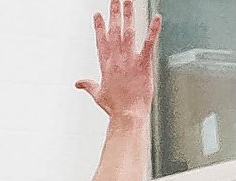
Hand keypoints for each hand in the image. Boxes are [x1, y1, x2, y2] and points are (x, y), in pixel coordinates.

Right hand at [77, 1, 160, 119]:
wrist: (128, 114)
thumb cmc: (115, 107)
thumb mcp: (98, 95)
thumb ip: (88, 85)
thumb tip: (78, 84)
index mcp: (106, 64)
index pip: (101, 40)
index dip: (99, 26)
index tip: (98, 15)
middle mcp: (117, 58)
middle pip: (114, 30)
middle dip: (114, 13)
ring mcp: (129, 59)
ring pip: (128, 31)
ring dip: (129, 14)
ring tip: (128, 1)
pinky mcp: (143, 63)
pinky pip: (149, 43)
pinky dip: (153, 30)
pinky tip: (156, 18)